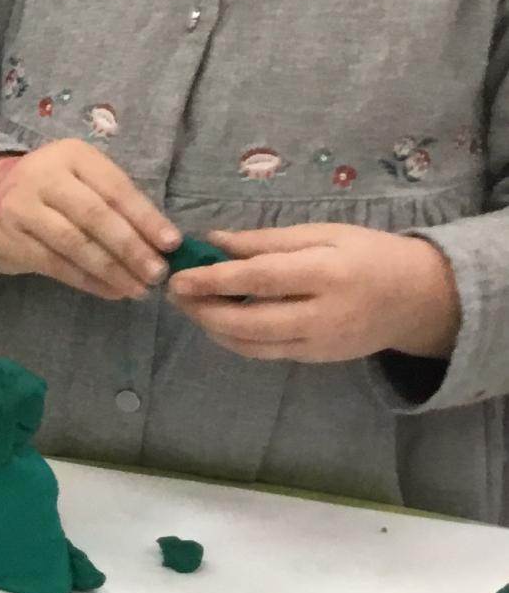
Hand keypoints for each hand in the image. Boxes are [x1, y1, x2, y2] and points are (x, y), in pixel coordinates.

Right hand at [0, 144, 177, 300]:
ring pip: (74, 244)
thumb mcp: (80, 178)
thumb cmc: (48, 188)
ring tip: (138, 289)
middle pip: (94, 216)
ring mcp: (22, 209)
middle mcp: (44, 177)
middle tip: (156, 273)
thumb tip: (160, 242)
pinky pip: (55, 264)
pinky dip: (87, 281)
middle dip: (130, 248)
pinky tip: (110, 291)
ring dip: (111, 270)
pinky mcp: (10, 240)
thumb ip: (114, 201)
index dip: (145, 218)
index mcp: (71, 155)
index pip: (115, 188)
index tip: (171, 244)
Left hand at [170, 224, 461, 363]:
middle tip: (173, 293)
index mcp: (328, 274)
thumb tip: (214, 241)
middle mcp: (323, 315)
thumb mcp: (323, 233)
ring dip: (212, 327)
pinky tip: (216, 321)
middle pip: (249, 322)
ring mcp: (319, 343)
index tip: (179, 276)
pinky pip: (265, 353)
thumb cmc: (368, 255)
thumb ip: (267, 240)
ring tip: (188, 305)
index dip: (215, 280)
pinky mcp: (316, 359)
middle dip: (203, 310)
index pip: (261, 280)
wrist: (418, 299)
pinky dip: (234, 339)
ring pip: (252, 345)